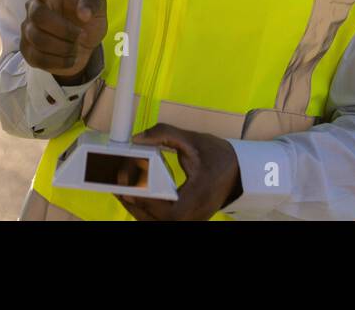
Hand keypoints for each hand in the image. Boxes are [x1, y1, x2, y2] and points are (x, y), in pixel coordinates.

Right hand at [20, 0, 107, 80]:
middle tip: (81, 35)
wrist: (84, 46)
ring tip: (76, 47)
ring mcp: (27, 30)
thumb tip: (84, 13)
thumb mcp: (98, 8)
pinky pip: (38, 58)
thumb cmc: (87, 20)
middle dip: (64, 29)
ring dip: (64, 47)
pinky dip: (59, 61)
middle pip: (39, 16)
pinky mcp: (28, 51)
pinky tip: (69, 58)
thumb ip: (93, 4)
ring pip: (39, 39)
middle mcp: (34, 9)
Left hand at [114, 124, 242, 220]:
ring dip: (136, 208)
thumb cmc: (219, 157)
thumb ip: (165, 133)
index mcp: (196, 199)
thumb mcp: (193, 140)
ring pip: (154, 222)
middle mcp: (192, 216)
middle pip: (154, 219)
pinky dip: (145, 210)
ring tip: (121, 188)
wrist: (239, 172)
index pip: (164, 210)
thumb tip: (137, 138)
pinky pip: (160, 220)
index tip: (126, 182)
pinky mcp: (186, 219)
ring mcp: (189, 220)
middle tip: (115, 184)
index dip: (142, 198)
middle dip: (132, 203)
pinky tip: (134, 195)